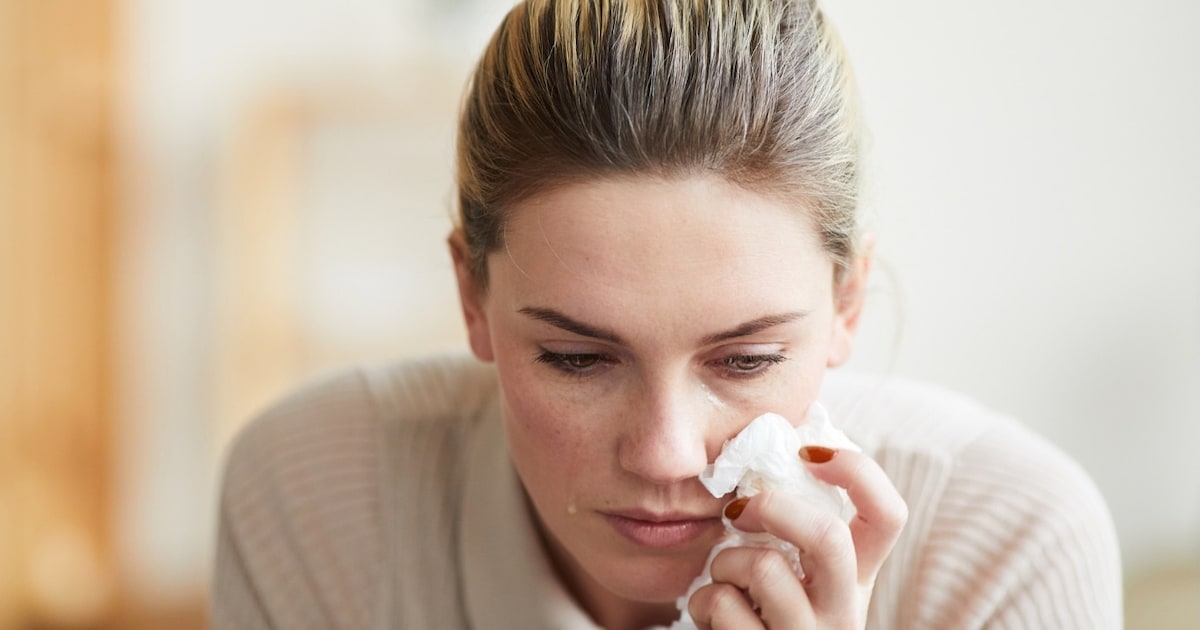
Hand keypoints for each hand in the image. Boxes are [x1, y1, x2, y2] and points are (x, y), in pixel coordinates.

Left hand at [687, 447, 906, 628]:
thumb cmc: (764, 615)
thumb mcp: (798, 576)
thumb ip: (794, 530)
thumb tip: (776, 447)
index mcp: (857, 578)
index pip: (889, 515)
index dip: (857, 471)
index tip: (808, 452)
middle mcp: (844, 610)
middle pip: (828, 536)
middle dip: (772, 507)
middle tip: (740, 511)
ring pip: (764, 568)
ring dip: (724, 563)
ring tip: (720, 578)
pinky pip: (724, 605)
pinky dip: (703, 601)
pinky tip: (711, 615)